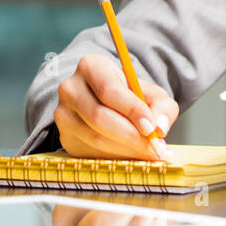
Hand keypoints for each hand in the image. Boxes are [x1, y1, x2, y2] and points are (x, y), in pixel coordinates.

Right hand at [54, 54, 179, 160]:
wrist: (105, 102)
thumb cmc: (129, 95)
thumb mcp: (150, 92)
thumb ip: (161, 105)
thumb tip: (160, 127)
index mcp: (91, 66)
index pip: (109, 90)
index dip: (131, 110)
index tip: (151, 128)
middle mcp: (70, 89)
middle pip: (99, 117)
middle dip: (131, 136)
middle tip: (154, 148)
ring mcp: (63, 115)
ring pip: (94, 138)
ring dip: (125, 150)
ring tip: (148, 154)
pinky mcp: (65, 137)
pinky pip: (90, 152)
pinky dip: (115, 158)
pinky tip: (133, 157)